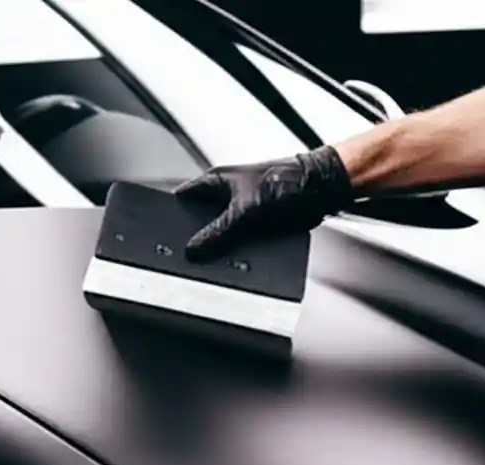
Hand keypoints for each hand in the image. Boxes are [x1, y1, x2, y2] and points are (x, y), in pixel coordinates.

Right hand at [175, 145, 354, 261]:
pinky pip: (241, 241)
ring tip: (214, 261)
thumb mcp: (244, 212)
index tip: (165, 235)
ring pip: (222, 233)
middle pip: (202, 220)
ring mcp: (242, 210)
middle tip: (191, 254)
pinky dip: (240, 251)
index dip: (173, 215)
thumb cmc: (285, 183)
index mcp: (216, 182)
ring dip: (221, 246)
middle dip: (198, 236)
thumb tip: (195, 248)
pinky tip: (237, 262)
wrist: (319, 190)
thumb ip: (218, 232)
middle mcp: (227, 195)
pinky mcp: (257, 224)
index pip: (183, 198)